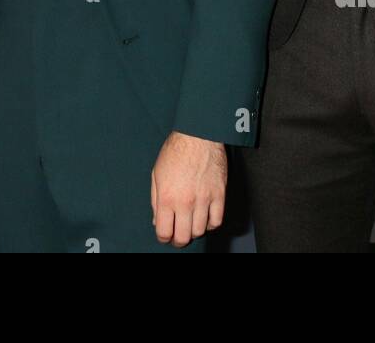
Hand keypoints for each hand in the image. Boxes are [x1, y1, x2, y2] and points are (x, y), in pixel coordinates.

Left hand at [150, 131, 226, 247]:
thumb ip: (155, 200)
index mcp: (167, 197)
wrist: (198, 135)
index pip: (164, 232)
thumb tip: (157, 221)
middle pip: (183, 237)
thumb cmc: (175, 151)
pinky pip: (217, 221)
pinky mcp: (219, 194)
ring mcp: (204, 199)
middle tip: (178, 235)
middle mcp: (185, 202)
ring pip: (200, 231)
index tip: (165, 235)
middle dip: (178, 240)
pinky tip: (205, 218)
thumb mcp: (156, 174)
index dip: (163, 238)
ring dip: (194, 231)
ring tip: (191, 225)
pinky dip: (211, 224)